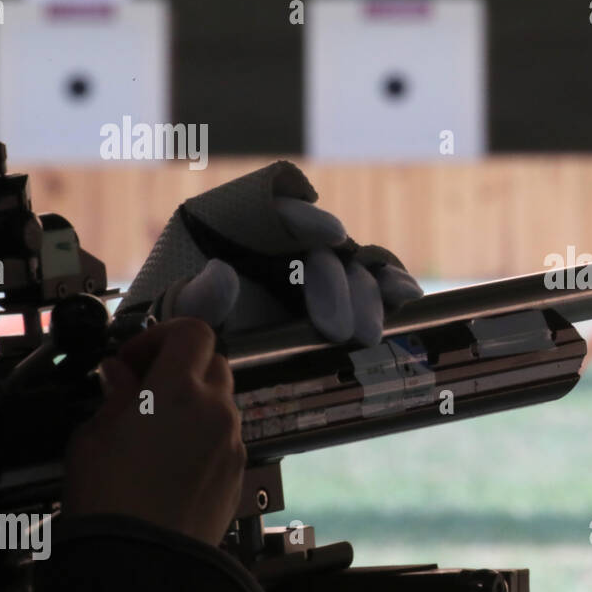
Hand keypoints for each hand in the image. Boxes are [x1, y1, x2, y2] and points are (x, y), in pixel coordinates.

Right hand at [63, 318, 245, 545]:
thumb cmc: (110, 499)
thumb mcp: (93, 436)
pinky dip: (203, 435)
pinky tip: (171, 460)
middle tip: (142, 388)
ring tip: (154, 429)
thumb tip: (120, 374)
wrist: (143, 560)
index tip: (133, 359)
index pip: (192, 332)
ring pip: (222, 401)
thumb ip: (115, 396)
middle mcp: (216, 410)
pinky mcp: (239, 471)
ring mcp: (233, 442)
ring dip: (193, 402)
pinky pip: (225, 437)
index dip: (162, 337)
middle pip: (212, 363)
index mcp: (179, 390)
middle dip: (179, 368)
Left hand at [118, 161, 422, 345]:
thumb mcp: (183, 322)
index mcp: (245, 238)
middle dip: (339, 287)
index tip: (331, 234)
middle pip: (327, 253)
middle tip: (338, 331)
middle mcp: (289, 252)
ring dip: (370, 299)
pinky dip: (395, 289)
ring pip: (358, 273)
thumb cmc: (191, 341)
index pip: (279, 212)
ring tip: (365, 336)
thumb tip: (224, 274)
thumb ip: (196, 299)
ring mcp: (324, 279)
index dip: (308, 219)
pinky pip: (378, 287)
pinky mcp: (349, 303)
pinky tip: (407, 300)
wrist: (213, 379)